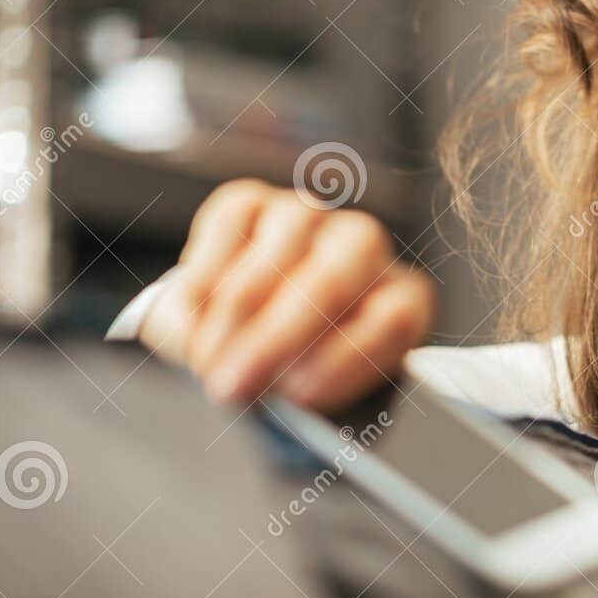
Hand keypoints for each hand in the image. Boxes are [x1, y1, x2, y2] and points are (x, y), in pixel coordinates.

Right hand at [138, 179, 435, 412]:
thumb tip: (287, 392)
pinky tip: (196, 315)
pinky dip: (206, 275)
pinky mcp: (251, 202)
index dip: (346, 358)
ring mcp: (308, 217)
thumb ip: (310, 392)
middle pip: (333, 280)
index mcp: (402, 298)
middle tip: (235, 384)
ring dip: (234, 317)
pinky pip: (230, 226)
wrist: (238, 338)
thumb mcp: (311, 393)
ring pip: (275, 256)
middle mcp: (363, 247)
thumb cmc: (289, 369)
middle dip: (277, 338)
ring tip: (208, 362)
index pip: (391, 319)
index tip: (300, 396)